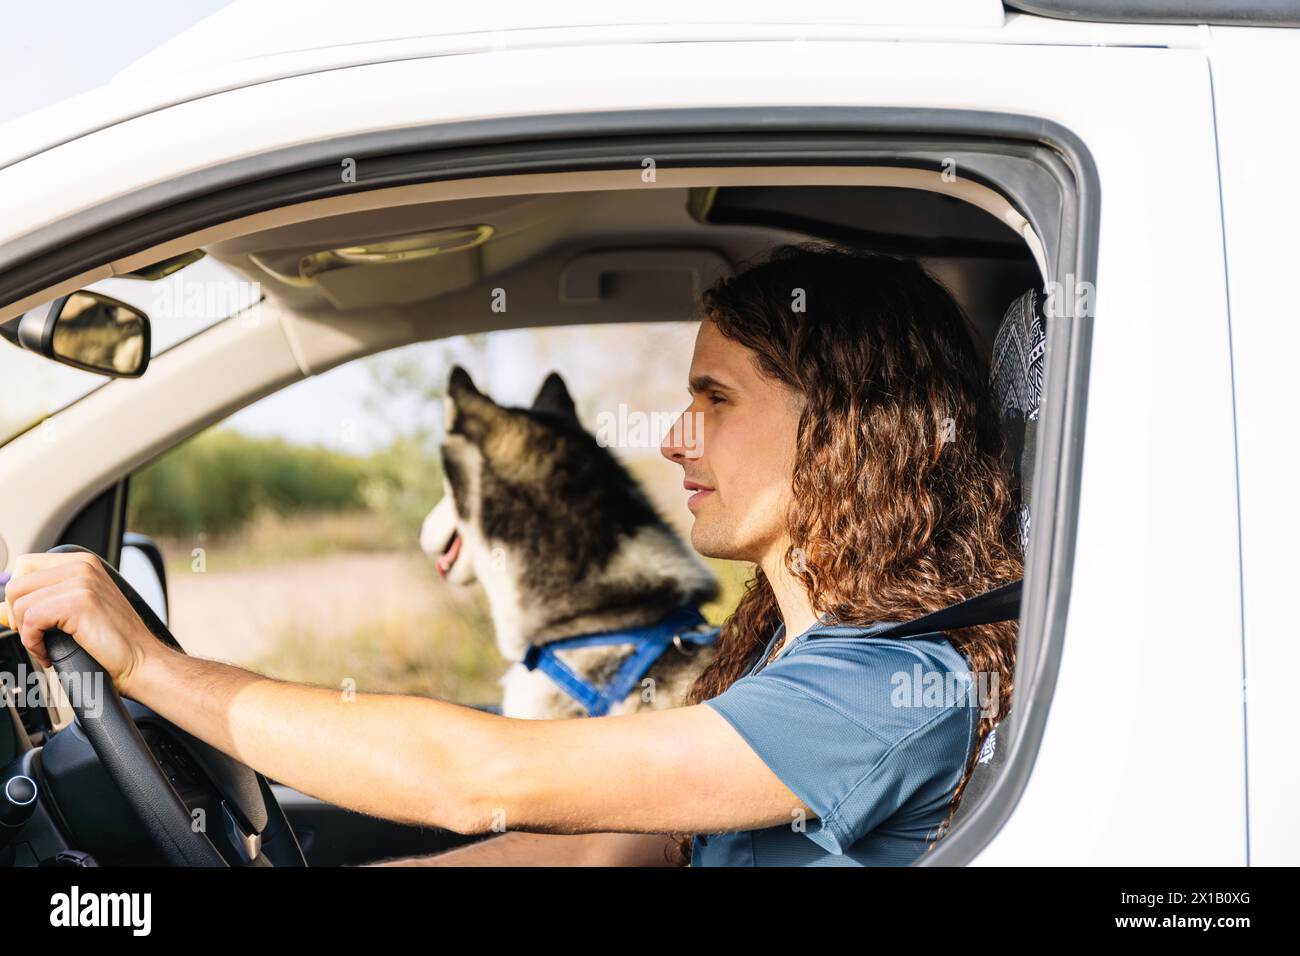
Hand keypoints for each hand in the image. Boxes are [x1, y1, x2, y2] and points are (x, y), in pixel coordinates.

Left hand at [0, 551, 157, 695]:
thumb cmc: (112, 642)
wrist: (141, 661)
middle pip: (17, 584)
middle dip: (17, 616)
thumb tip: (1, 610)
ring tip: (47, 647)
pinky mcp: (80, 602)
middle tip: (36, 636)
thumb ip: (38, 605)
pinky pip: (31, 620)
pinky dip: (33, 643)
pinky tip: (49, 653)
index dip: (19, 597)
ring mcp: (82, 581)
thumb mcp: (71, 614)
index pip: (25, 566)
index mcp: (83, 563)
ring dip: (26, 633)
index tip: (29, 620)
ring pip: (20, 603)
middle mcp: (83, 566)